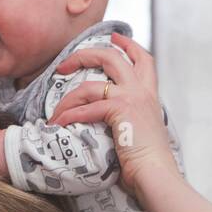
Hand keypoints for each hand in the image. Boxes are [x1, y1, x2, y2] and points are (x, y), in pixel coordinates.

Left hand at [50, 32, 179, 198]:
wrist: (156, 175)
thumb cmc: (148, 162)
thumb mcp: (142, 132)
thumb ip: (132, 119)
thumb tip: (115, 122)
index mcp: (150, 94)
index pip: (143, 59)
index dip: (128, 45)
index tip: (114, 36)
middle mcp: (142, 91)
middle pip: (112, 57)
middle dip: (84, 56)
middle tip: (64, 65)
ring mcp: (132, 98)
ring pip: (91, 84)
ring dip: (67, 99)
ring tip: (55, 112)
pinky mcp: (120, 111)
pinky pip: (87, 108)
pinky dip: (69, 116)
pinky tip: (58, 124)